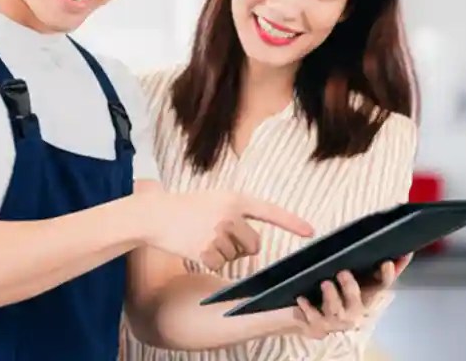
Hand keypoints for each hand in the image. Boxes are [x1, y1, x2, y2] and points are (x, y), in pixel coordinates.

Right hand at [142, 191, 313, 271]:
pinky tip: (194, 247)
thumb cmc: (185, 208)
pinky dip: (208, 260)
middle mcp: (230, 215)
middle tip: (216, 235)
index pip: (269, 211)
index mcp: (234, 199)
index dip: (291, 222)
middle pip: (254, 245)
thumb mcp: (214, 200)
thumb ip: (236, 214)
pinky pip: (220, 265)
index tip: (311, 231)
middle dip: (241, 246)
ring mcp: (218, 233)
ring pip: (236, 256)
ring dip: (221, 252)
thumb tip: (253, 245)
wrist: (154, 214)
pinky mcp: (207, 251)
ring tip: (200, 236)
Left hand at [291, 255, 411, 339]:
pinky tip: (302, 297)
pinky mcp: (317, 325)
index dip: (387, 275)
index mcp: (366, 298)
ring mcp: (335, 321)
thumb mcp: (359, 282)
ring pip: (335, 310)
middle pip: (357, 300)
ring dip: (331, 296)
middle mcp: (353, 312)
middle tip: (343, 272)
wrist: (313, 321)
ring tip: (325, 283)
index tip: (386, 262)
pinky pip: (312, 316)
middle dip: (351, 287)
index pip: (382, 287)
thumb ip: (377, 269)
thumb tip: (403, 251)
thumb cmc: (340, 298)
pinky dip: (307, 307)